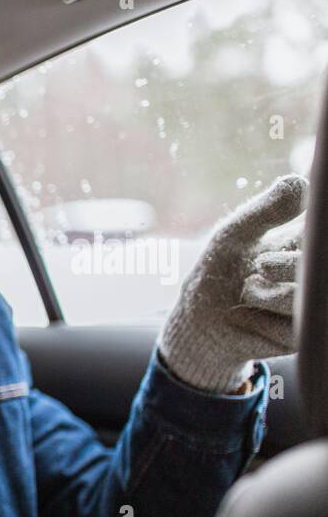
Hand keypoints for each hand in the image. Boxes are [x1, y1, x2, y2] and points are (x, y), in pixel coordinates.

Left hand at [158, 175, 308, 392]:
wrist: (200, 324)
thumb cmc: (217, 272)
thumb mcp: (234, 235)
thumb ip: (265, 211)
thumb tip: (300, 184)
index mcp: (309, 239)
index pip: (320, 223)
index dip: (314, 225)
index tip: (273, 254)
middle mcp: (317, 269)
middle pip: (320, 258)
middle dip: (293, 263)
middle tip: (261, 265)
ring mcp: (316, 301)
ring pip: (312, 293)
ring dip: (273, 293)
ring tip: (248, 290)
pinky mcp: (307, 332)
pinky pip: (298, 322)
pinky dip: (265, 319)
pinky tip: (249, 316)